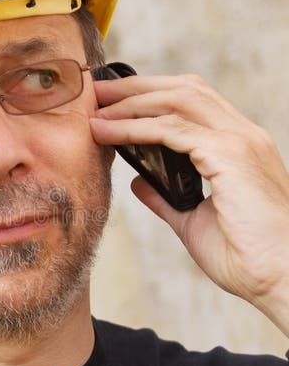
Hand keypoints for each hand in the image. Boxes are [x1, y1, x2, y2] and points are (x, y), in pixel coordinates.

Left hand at [90, 73, 288, 335]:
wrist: (281, 278)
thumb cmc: (247, 258)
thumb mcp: (193, 220)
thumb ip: (166, 197)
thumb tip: (138, 182)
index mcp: (240, 146)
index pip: (194, 101)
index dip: (152, 95)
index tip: (113, 103)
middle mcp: (243, 135)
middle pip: (184, 89)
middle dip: (137, 87)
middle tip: (97, 94)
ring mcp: (240, 141)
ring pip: (177, 100)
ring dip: (132, 101)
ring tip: (96, 109)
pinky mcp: (231, 155)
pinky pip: (172, 129)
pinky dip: (135, 127)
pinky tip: (108, 132)